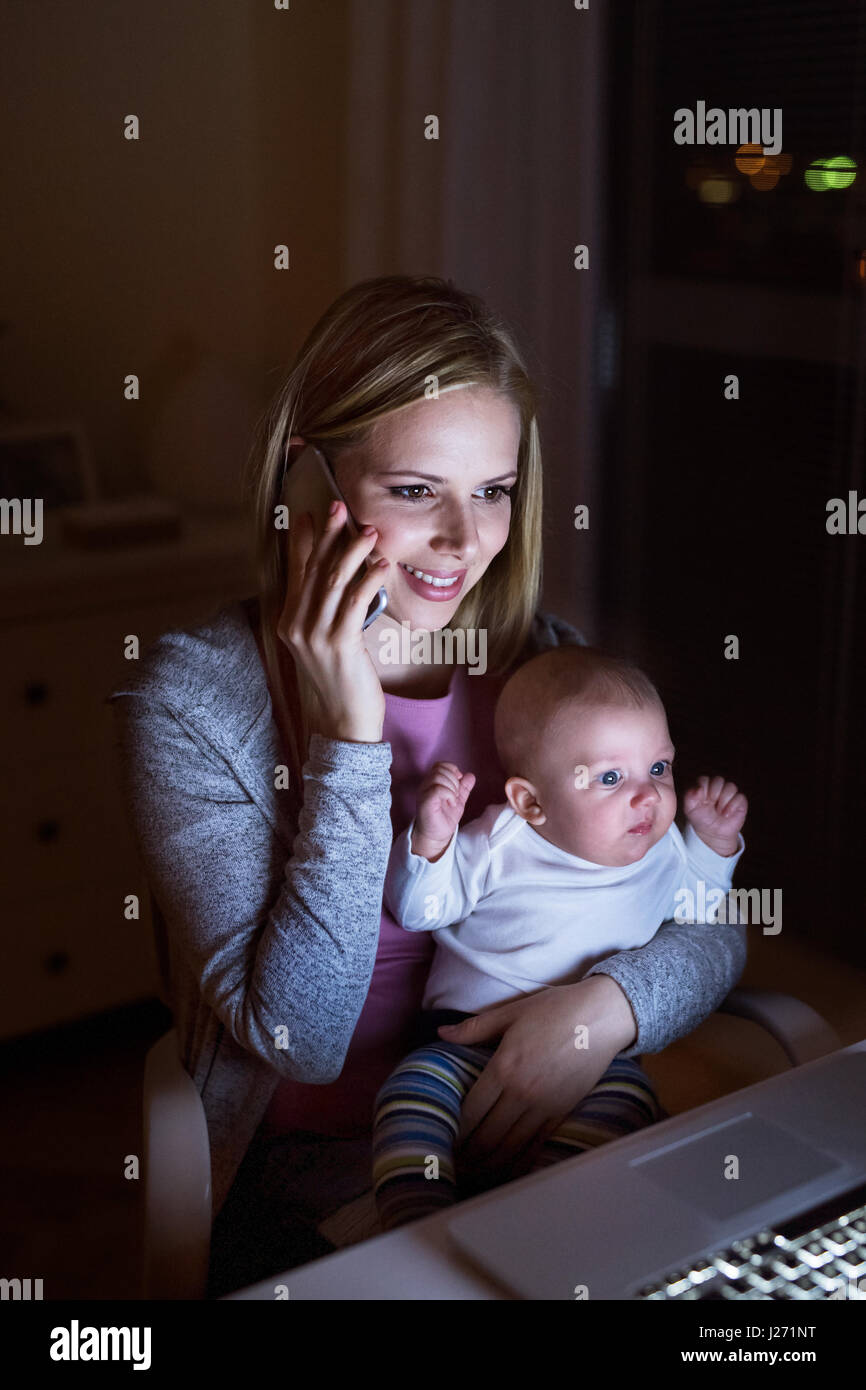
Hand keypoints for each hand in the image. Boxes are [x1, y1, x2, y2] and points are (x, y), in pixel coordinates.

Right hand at [278, 500, 389, 743]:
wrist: (342, 725)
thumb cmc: (340, 683)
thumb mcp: (327, 643)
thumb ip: (327, 612)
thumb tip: (341, 580)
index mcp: (289, 621)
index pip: (296, 572)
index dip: (304, 541)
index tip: (312, 514)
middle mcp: (296, 624)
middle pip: (313, 569)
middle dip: (328, 535)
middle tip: (340, 506)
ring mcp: (314, 635)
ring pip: (332, 582)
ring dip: (352, 551)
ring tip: (369, 530)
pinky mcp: (338, 645)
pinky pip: (353, 603)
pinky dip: (368, 580)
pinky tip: (381, 565)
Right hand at [411, 761, 475, 860]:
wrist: (437, 836)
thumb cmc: (444, 818)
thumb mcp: (458, 800)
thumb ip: (463, 788)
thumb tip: (470, 775)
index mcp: (432, 783)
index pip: (440, 765)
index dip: (452, 769)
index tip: (459, 781)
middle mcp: (426, 785)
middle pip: (440, 769)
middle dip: (454, 780)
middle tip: (456, 794)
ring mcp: (424, 793)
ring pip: (438, 777)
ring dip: (452, 788)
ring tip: (453, 800)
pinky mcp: (425, 802)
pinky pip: (437, 789)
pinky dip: (449, 794)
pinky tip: (451, 803)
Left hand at [437, 974, 635, 1183]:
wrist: (600, 1017)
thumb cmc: (555, 1010)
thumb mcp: (510, 1013)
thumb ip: (473, 1028)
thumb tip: (441, 1033)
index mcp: (503, 1068)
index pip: (470, 1111)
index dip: (453, 1129)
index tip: (442, 1137)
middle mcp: (522, 1093)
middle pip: (486, 1137)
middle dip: (467, 1154)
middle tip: (453, 1163)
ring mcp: (544, 1107)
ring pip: (510, 1147)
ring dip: (488, 1164)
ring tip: (472, 1173)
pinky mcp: (562, 1113)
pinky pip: (536, 1145)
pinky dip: (518, 1161)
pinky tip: (506, 1168)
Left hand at [683, 775, 747, 855]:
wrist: (713, 833)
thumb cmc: (701, 819)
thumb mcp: (690, 809)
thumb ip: (689, 796)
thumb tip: (697, 788)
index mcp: (704, 786)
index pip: (704, 779)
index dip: (703, 790)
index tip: (701, 801)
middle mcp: (717, 787)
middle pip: (718, 780)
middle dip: (714, 794)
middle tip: (710, 805)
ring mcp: (729, 793)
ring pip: (730, 787)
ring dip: (723, 801)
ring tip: (719, 811)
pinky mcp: (740, 801)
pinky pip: (739, 797)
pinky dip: (731, 807)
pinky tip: (726, 814)